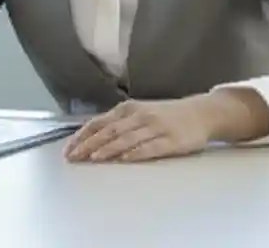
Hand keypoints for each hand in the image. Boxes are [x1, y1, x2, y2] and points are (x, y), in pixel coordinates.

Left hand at [63, 95, 220, 162]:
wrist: (201, 113)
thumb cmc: (165, 115)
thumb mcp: (139, 113)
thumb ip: (118, 123)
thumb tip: (90, 137)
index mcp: (128, 109)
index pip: (99, 122)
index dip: (82, 136)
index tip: (68, 149)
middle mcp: (139, 116)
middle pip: (109, 131)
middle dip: (89, 144)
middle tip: (74, 157)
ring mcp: (156, 127)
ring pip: (127, 138)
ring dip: (109, 148)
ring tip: (94, 158)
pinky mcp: (172, 140)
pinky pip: (151, 147)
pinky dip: (136, 153)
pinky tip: (125, 159)